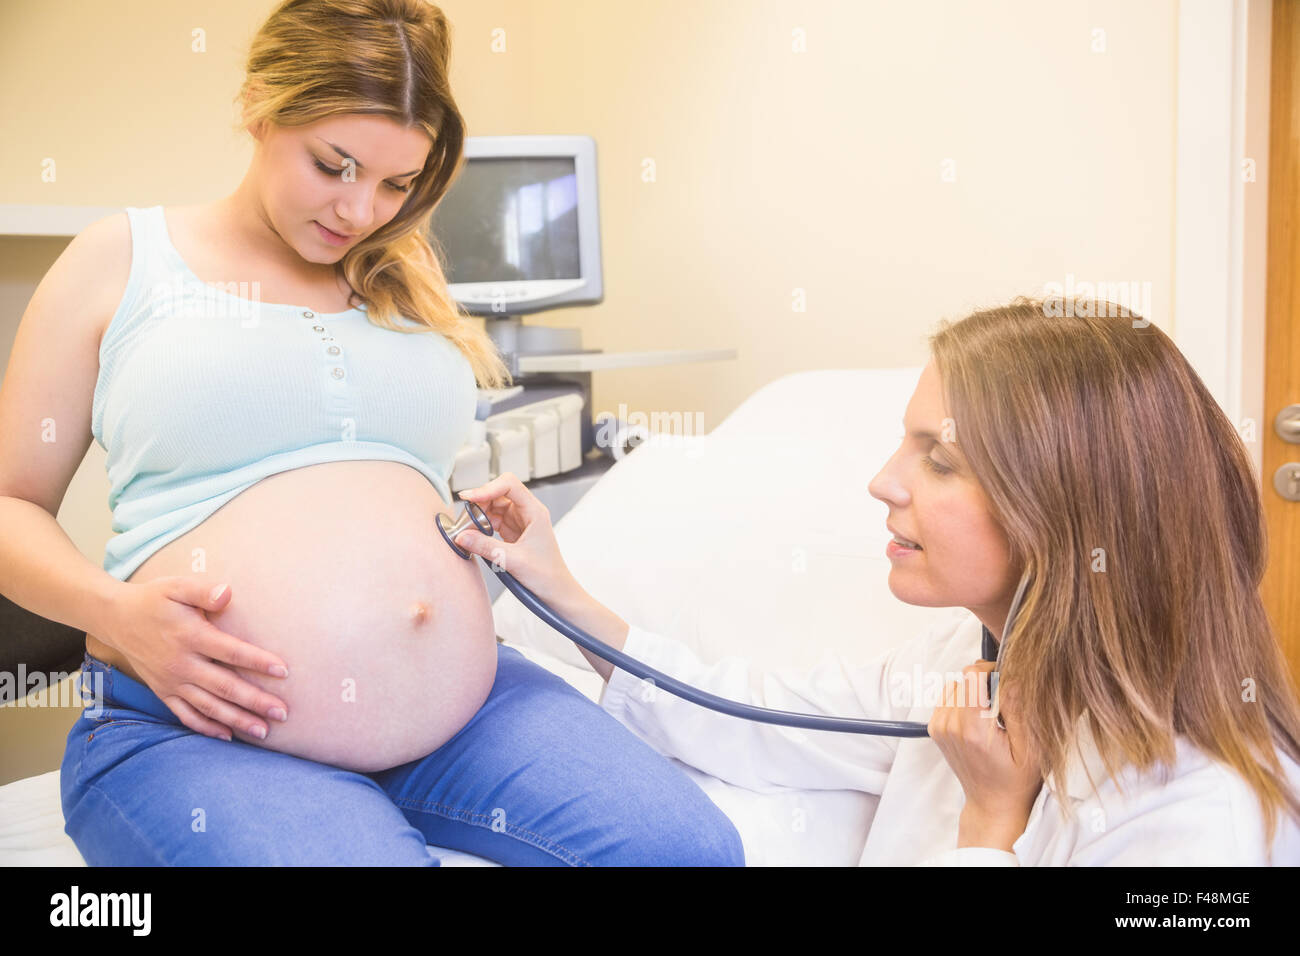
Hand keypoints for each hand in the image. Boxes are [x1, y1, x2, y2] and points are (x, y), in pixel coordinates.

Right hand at [103, 577, 289, 741]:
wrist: (115, 618)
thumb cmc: (154, 600)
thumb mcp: (176, 587)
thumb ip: (204, 591)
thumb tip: (228, 593)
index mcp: (190, 636)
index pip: (231, 652)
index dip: (258, 662)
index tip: (283, 671)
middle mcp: (181, 664)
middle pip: (224, 686)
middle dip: (255, 701)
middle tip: (282, 712)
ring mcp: (171, 681)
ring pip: (209, 706)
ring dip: (237, 720)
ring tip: (264, 732)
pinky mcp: (163, 692)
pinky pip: (186, 715)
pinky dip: (206, 727)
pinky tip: (228, 737)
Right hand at [452, 472, 580, 604]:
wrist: (556, 591)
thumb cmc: (546, 575)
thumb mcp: (513, 560)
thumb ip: (486, 547)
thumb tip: (461, 536)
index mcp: (534, 511)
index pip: (509, 485)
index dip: (487, 488)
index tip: (469, 498)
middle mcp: (527, 512)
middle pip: (498, 493)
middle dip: (480, 503)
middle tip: (465, 519)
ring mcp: (519, 521)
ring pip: (493, 507)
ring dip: (479, 515)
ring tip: (468, 530)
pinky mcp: (512, 532)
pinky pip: (492, 521)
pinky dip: (481, 526)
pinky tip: (474, 535)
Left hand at [928, 660, 1042, 846]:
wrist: (993, 803)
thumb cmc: (1017, 779)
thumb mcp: (1030, 747)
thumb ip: (1018, 709)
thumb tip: (1010, 676)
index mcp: (973, 728)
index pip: (971, 675)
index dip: (991, 671)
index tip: (1006, 682)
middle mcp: (950, 725)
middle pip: (964, 678)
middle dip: (985, 684)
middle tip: (1003, 706)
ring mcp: (939, 727)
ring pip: (955, 686)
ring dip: (973, 693)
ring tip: (991, 715)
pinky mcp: (935, 729)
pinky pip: (948, 698)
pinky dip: (963, 702)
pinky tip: (979, 720)